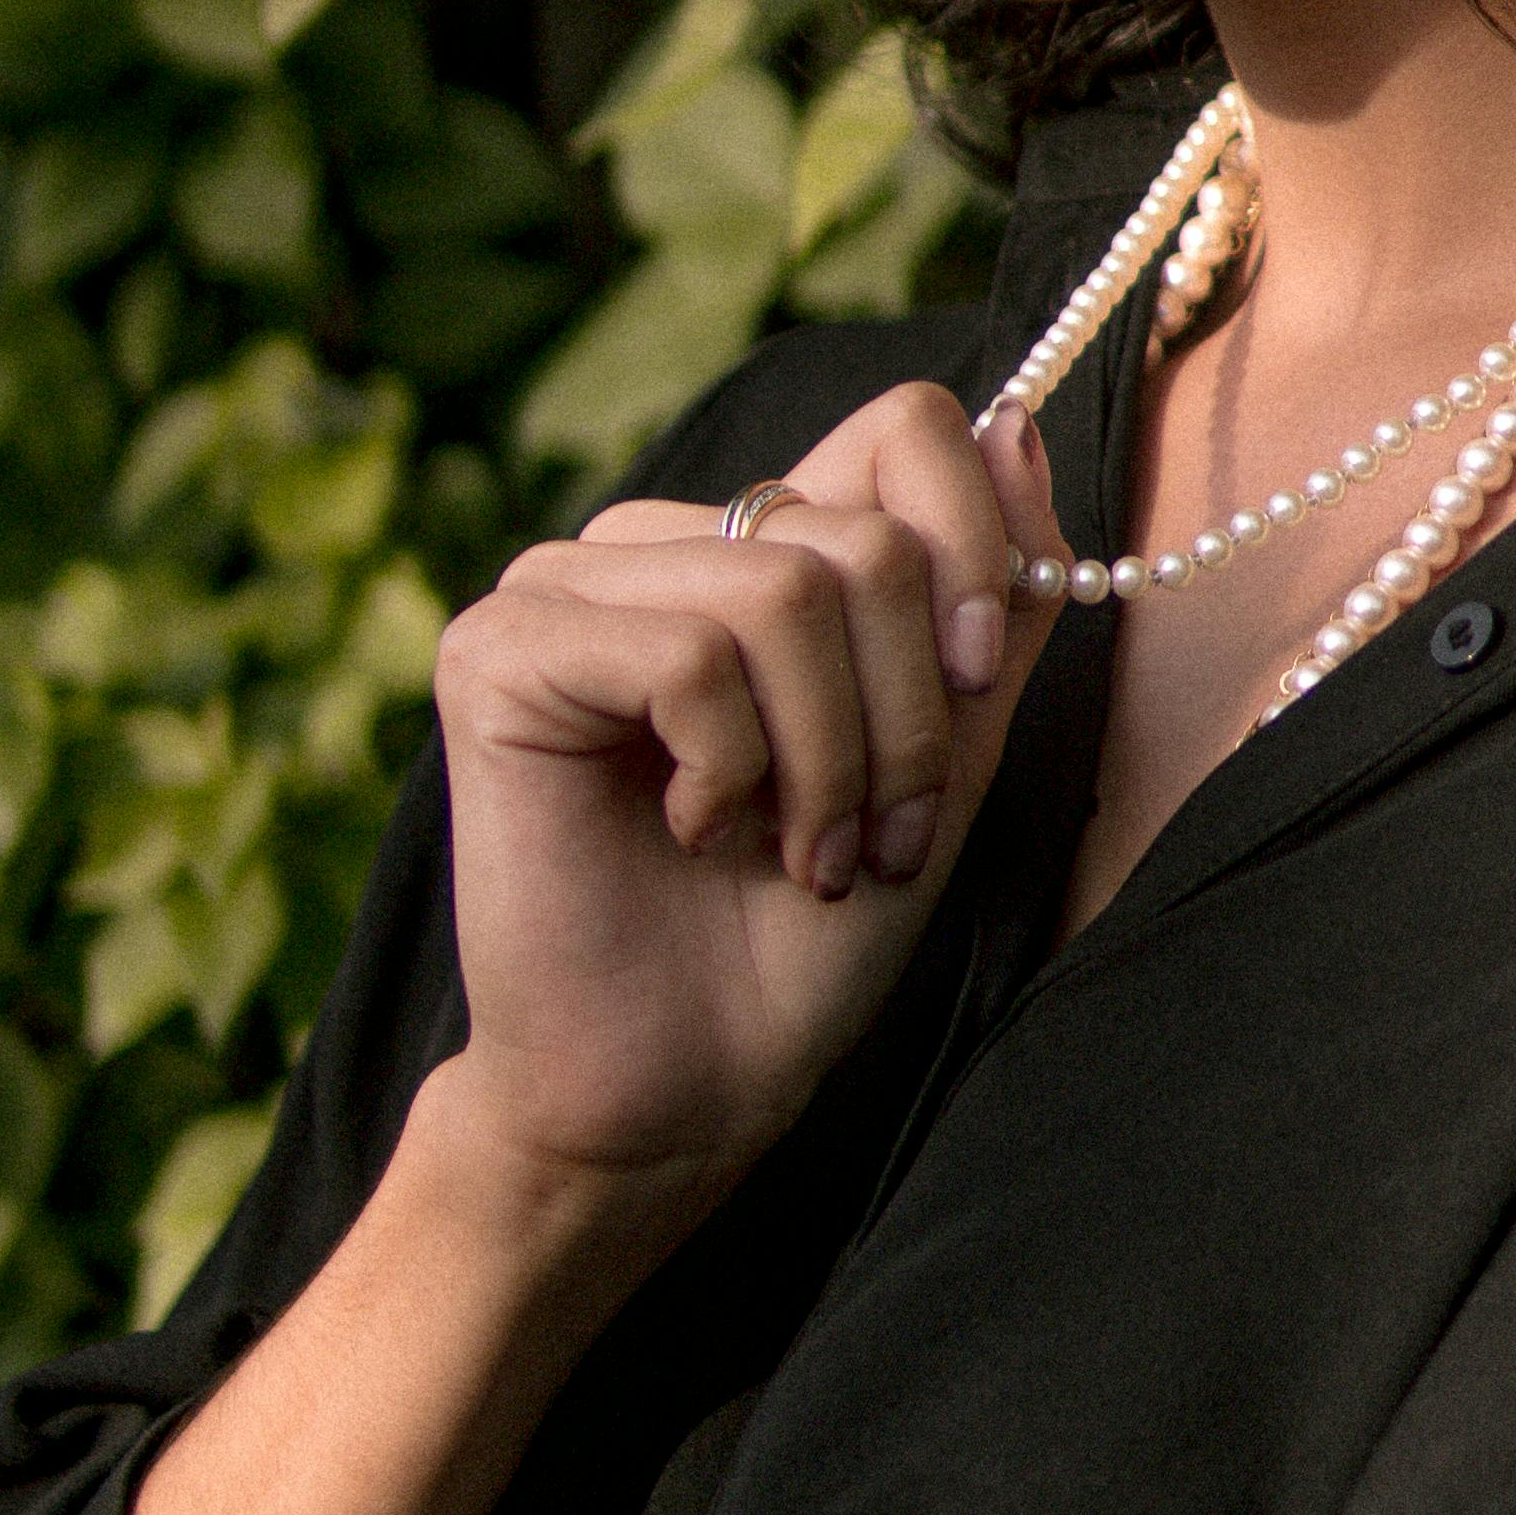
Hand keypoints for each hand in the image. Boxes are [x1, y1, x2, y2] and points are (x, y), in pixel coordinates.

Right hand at [428, 377, 1062, 1195]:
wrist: (680, 1091)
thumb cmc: (804, 939)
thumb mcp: (943, 760)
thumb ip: (983, 605)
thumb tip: (1016, 424)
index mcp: (758, 546)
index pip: (903, 429)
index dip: (972, 551)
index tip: (976, 687)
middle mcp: (657, 542)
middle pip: (861, 533)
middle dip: (905, 715)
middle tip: (868, 840)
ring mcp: (565, 584)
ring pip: (784, 590)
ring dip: (830, 760)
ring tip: (796, 854)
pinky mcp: (498, 650)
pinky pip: (686, 656)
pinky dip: (731, 770)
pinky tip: (690, 832)